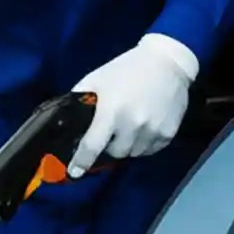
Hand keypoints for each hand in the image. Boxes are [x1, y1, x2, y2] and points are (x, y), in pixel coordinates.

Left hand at [68, 34, 198, 177]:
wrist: (168, 62)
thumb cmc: (127, 69)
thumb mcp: (97, 79)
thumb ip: (80, 99)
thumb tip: (65, 120)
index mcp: (111, 111)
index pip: (92, 145)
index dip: (81, 161)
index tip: (74, 172)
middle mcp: (132, 124)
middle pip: (115, 152)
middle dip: (110, 145)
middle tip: (112, 130)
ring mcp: (153, 130)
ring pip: (133, 153)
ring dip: (128, 145)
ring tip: (130, 126)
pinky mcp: (168, 134)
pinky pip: (150, 150)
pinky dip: (144, 143)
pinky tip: (145, 125)